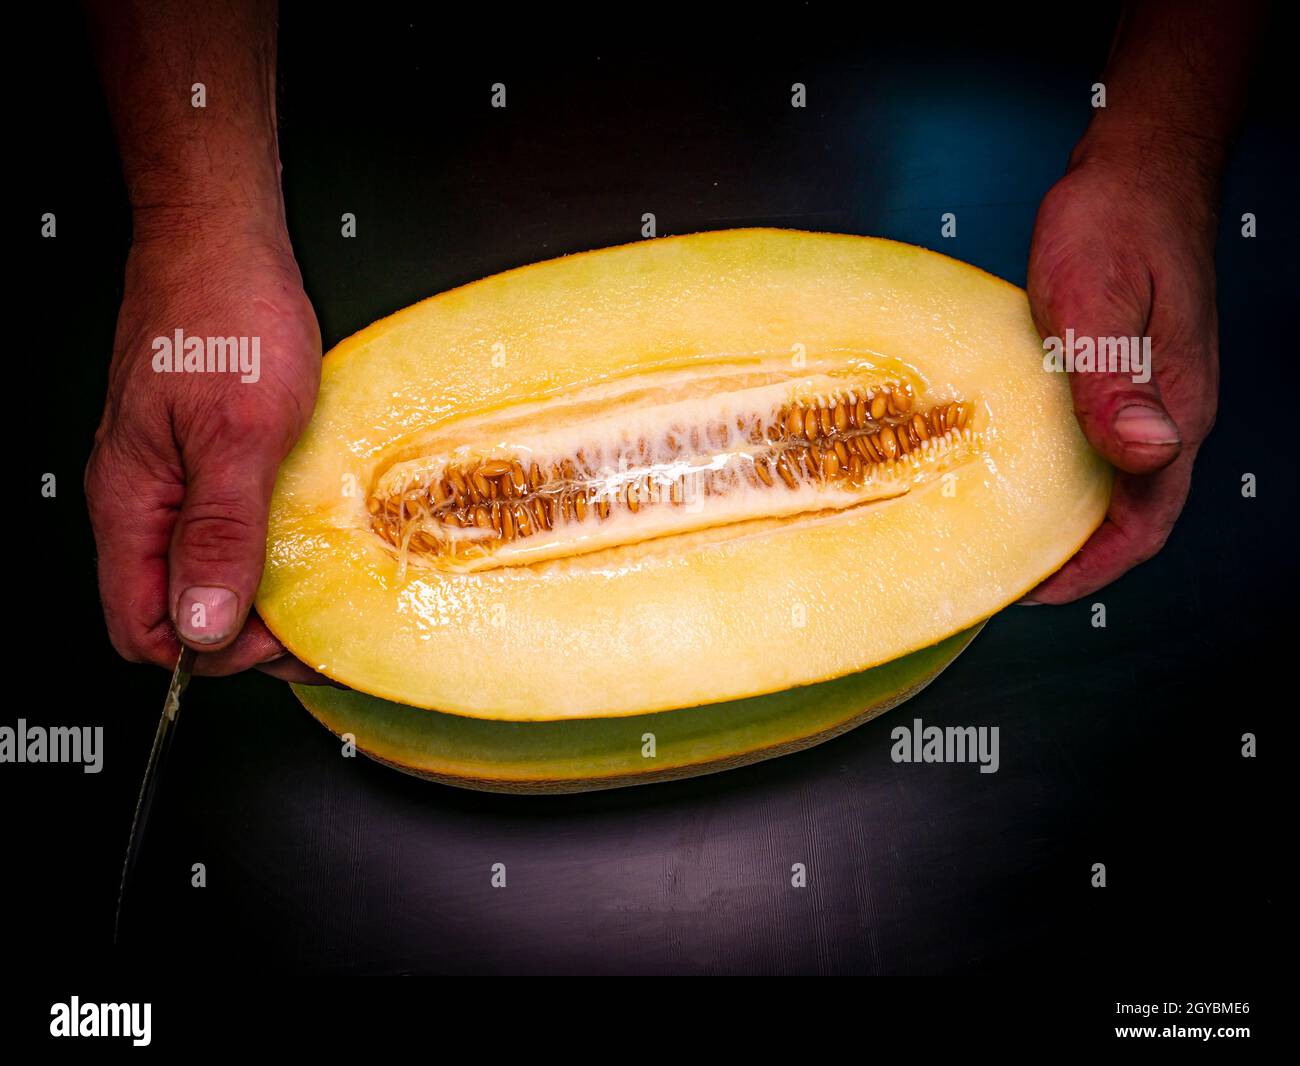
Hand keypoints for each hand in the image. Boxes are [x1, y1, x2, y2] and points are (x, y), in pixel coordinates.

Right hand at [86, 212, 326, 680]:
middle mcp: (142, 499)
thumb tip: (203, 623)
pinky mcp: (201, 456)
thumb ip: (218, 532)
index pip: (144, 628)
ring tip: (315, 590)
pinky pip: (222, 528)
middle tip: (308, 627)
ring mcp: (170, 478)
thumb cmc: (224, 313)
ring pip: (200, 570)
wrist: (224, 242)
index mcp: (131, 503)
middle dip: (240, 633)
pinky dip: (263, 550)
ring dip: (255, 592)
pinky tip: (304, 543)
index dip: (208, 653)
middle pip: (174, 608)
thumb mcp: (238, 433)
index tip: (276, 642)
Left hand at [1023, 145, 1219, 601]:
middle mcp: (1163, 411)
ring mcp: (1143, 393)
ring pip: (1104, 481)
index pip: (1143, 523)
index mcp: (1172, 408)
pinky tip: (1004, 467)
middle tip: (994, 571)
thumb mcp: (1099, 301)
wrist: (1136, 166)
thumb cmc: (1119, 221)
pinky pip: (1088, 443)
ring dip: (1054, 515)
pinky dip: (1050, 469)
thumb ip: (1117, 379)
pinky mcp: (1118, 374)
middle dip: (1065, 555)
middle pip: (1122, 515)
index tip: (1030, 592)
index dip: (1089, 570)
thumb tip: (1146, 451)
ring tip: (991, 531)